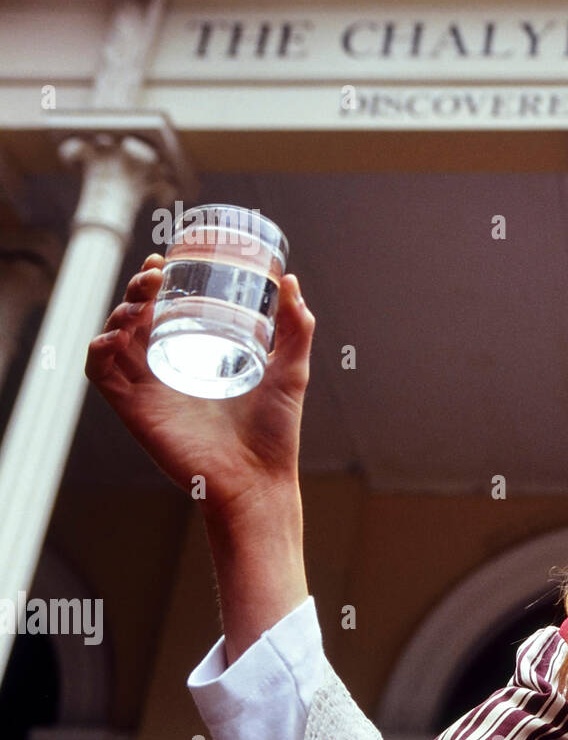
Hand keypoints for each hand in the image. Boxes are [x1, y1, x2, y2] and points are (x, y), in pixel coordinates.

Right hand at [85, 252, 316, 518]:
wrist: (258, 479)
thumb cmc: (275, 432)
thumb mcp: (291, 370)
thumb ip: (296, 328)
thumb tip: (293, 283)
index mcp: (197, 357)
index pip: (166, 311)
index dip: (158, 283)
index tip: (166, 260)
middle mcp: (168, 370)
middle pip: (136, 318)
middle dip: (137, 289)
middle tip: (154, 273)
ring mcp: (148, 389)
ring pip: (114, 338)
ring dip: (118, 310)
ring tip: (141, 298)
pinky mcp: (134, 410)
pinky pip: (102, 375)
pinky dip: (99, 349)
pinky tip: (114, 334)